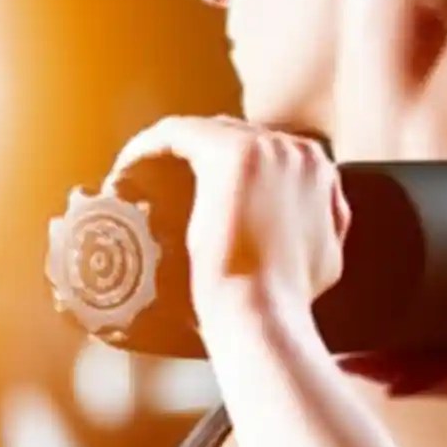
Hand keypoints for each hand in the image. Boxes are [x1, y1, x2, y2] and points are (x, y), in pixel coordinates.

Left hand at [103, 116, 351, 318]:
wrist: (266, 313)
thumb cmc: (285, 299)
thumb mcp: (320, 256)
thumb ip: (314, 224)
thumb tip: (294, 221)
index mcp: (320, 173)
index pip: (265, 155)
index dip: (227, 171)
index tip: (196, 192)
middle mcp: (299, 151)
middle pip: (237, 138)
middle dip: (200, 160)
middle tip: (164, 186)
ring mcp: (268, 149)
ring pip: (207, 132)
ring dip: (172, 152)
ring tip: (140, 180)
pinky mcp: (232, 153)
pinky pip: (177, 133)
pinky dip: (147, 147)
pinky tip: (126, 170)